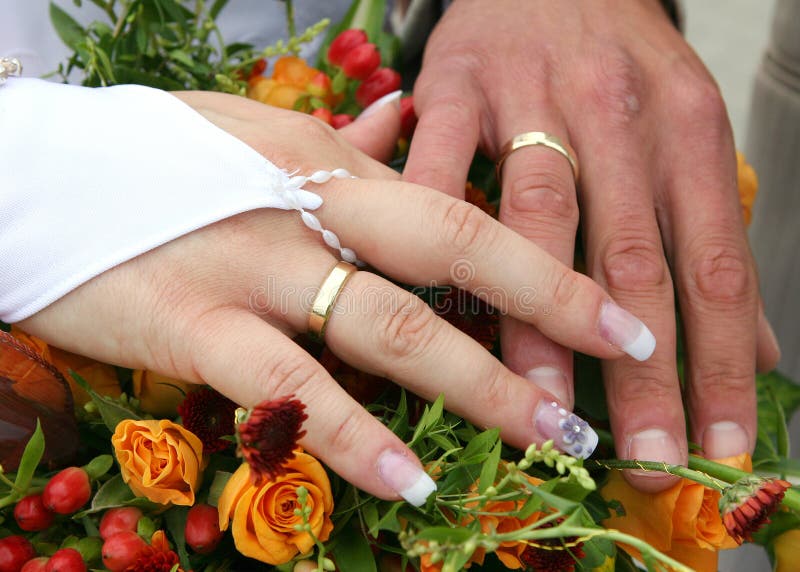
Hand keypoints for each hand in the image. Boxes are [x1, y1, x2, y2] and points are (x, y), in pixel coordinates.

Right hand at [20, 92, 650, 501]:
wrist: (40, 178)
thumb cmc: (160, 162)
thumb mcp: (254, 135)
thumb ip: (339, 140)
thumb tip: (403, 115)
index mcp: (330, 167)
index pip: (462, 212)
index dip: (546, 264)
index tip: (616, 314)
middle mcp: (307, 210)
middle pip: (451, 257)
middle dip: (544, 317)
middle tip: (614, 372)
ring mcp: (252, 268)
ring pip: (386, 328)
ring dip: (474, 389)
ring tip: (545, 437)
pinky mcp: (192, 326)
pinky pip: (287, 387)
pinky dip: (347, 437)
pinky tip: (402, 480)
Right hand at [404, 0, 780, 490]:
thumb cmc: (616, 63)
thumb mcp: (685, 133)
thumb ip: (711, 240)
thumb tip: (761, 350)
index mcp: (686, 130)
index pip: (714, 264)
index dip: (720, 362)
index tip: (716, 444)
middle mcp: (617, 113)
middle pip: (633, 256)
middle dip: (641, 367)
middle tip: (640, 453)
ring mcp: (530, 97)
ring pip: (539, 220)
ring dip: (539, 320)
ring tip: (544, 404)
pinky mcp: (455, 88)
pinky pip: (440, 168)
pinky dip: (434, 234)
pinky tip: (431, 301)